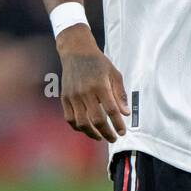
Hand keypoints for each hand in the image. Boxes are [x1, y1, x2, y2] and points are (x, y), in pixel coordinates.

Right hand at [56, 25, 129, 142]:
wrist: (76, 52)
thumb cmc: (98, 63)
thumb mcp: (114, 74)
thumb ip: (120, 94)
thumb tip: (125, 113)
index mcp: (100, 85)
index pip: (111, 110)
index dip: (117, 123)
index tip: (122, 132)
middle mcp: (85, 92)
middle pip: (96, 119)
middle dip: (106, 132)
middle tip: (113, 138)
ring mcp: (73, 96)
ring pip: (81, 122)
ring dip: (92, 133)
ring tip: (100, 137)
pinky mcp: (64, 98)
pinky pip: (70, 118)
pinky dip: (78, 127)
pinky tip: (87, 129)